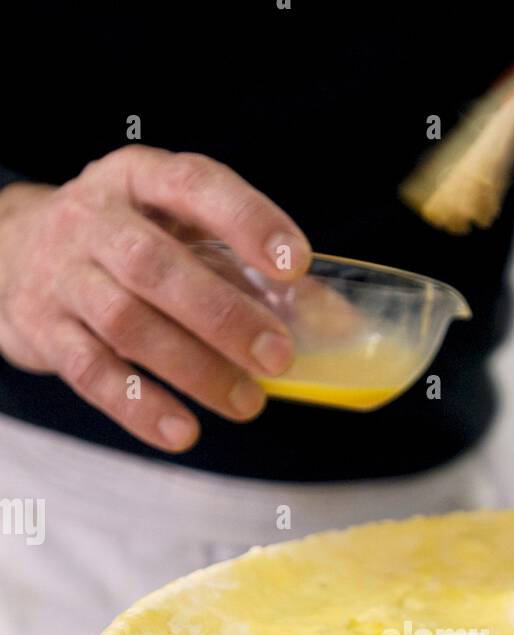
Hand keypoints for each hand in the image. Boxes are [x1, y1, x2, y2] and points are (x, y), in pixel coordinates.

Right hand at [0, 147, 310, 449]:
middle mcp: (95, 220)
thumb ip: (246, 269)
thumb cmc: (122, 244)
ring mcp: (63, 276)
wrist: (10, 252)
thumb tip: (336, 326)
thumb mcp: (173, 230)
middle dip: (224, 315)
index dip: (246, 220)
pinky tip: (183, 432)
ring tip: (247, 404)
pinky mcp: (44, 330)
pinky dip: (140, 407)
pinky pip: (92, 372)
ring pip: (127, 323)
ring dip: (194, 369)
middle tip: (279, 358)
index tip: (295, 263)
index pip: (195, 185)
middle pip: (156, 266)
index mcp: (139, 180)